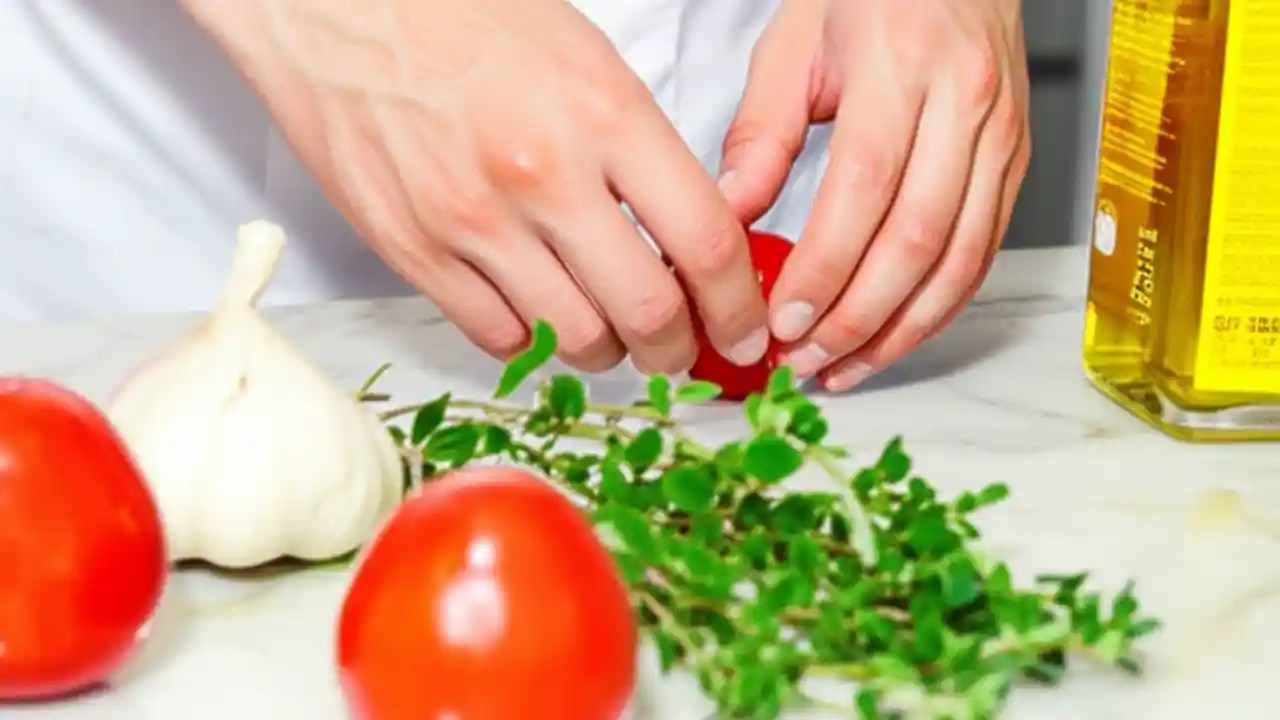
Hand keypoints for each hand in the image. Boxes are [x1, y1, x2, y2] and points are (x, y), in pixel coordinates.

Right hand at [182, 0, 769, 373]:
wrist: (335, 4)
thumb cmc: (462, 15)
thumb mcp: (585, 60)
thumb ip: (640, 151)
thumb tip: (684, 233)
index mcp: (604, 114)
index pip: (706, 243)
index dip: (738, 307)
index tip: (745, 328)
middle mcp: (544, 177)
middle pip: (649, 314)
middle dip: (681, 351)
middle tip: (684, 352)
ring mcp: (473, 223)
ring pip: (575, 340)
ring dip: (609, 352)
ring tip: (611, 333)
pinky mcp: (413, 252)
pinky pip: (497, 337)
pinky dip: (532, 340)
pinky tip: (538, 311)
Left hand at [718, 0, 1030, 389]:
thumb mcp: (794, 43)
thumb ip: (761, 132)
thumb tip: (730, 218)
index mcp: (902, 66)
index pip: (864, 189)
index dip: (826, 268)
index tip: (783, 320)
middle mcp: (965, 105)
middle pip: (916, 239)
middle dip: (856, 316)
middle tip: (804, 359)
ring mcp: (1001, 137)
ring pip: (959, 260)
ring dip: (900, 330)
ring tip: (844, 368)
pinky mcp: (1017, 161)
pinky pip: (983, 252)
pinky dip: (939, 307)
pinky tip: (894, 336)